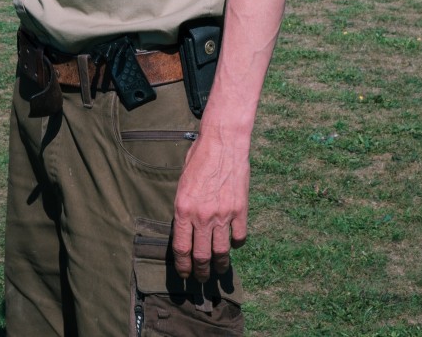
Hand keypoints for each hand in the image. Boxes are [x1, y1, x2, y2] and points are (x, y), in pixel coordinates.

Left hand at [170, 131, 248, 279]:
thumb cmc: (199, 157)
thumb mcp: (182, 182)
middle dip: (200, 272)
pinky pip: (239, 237)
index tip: (185, 274)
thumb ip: (183, 207)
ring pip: (221, 251)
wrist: (223, 142)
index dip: (183, 266)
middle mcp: (202, 216)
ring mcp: (223, 214)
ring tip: (218, 270)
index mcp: (183, 209)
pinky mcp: (240, 210)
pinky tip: (233, 244)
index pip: (181, 248)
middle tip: (201, 279)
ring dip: (219, 265)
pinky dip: (236, 243)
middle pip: (201, 256)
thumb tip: (185, 227)